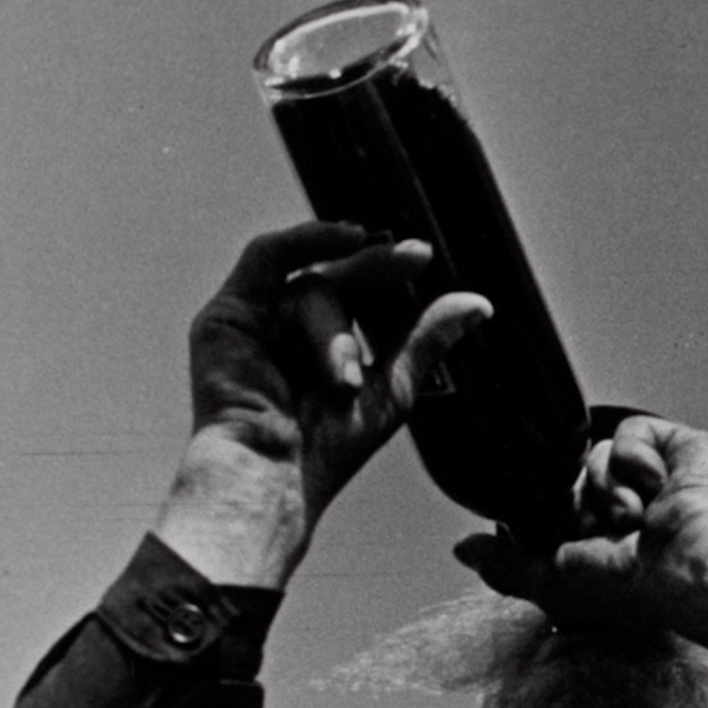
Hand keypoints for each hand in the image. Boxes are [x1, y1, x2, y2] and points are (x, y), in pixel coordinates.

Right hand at [156, 222, 489, 586]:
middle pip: (341, 282)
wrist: (273, 471)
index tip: (423, 256)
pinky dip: (304, 240)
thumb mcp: (394, 386)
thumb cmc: (327, 450)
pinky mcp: (229, 315)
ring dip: (334, 331)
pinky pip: (267, 257)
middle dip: (376, 274)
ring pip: (312, 287)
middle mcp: (291, 336)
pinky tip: (345, 236)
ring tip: (342, 382)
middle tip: (413, 259)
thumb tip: (477, 304)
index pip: (363, 298)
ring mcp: (259, 322)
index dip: (390, 274)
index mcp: (326, 354)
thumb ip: (426, 338)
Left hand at [454, 415, 707, 648]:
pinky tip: (659, 489)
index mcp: (596, 536)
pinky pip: (630, 432)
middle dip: (580, 502)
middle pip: (570, 475)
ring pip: (596, 453)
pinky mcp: (676, 446)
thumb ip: (504, 564)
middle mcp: (623, 502)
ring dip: (610, 488)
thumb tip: (462, 549)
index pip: (553, 503)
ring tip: (638, 518)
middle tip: (607, 530)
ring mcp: (650, 474)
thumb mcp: (551, 582)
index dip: (550, 513)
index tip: (565, 534)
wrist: (690, 567)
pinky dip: (639, 461)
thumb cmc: (634, 588)